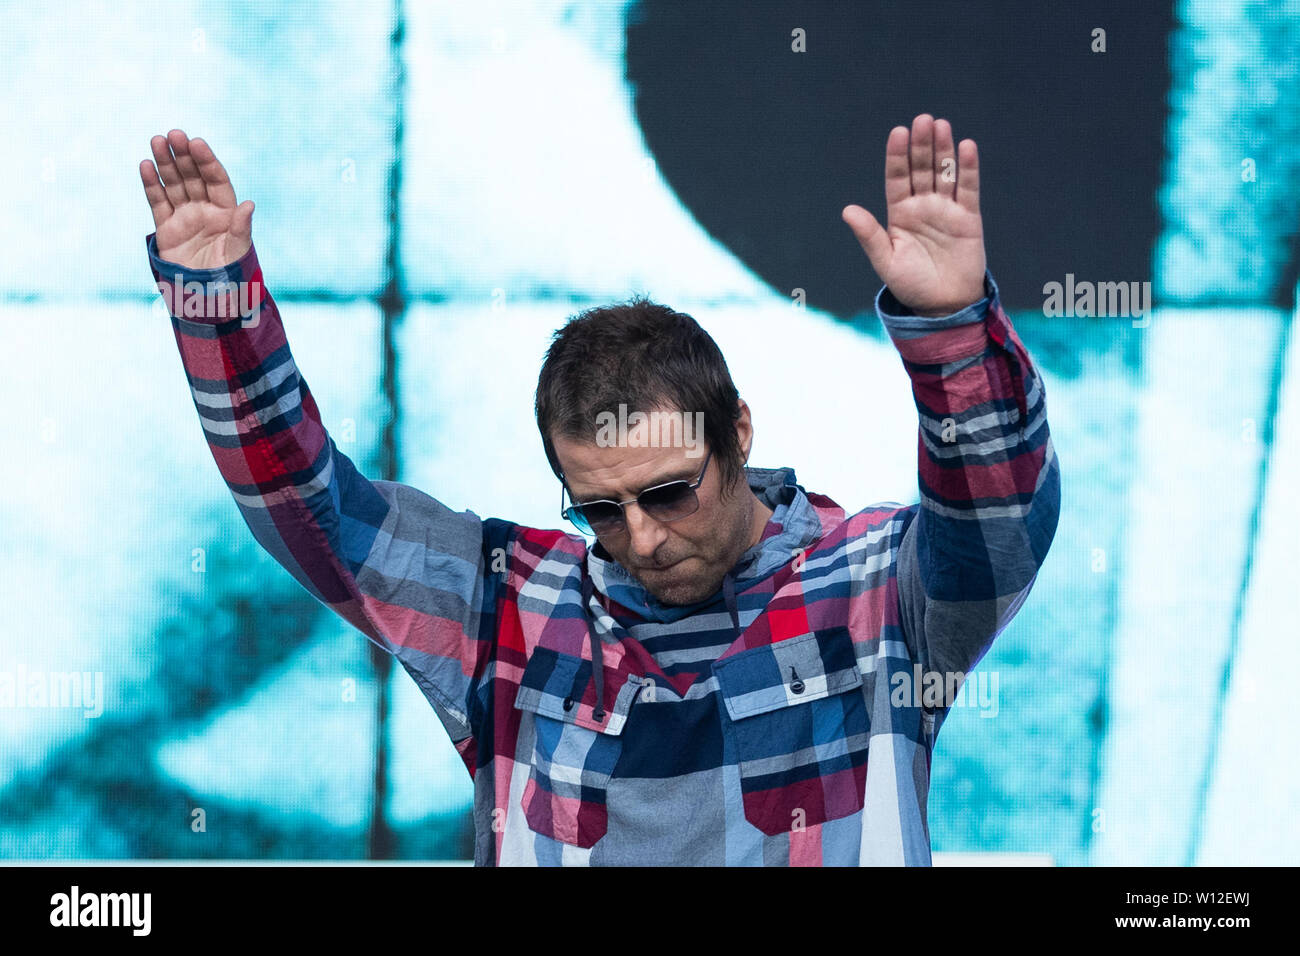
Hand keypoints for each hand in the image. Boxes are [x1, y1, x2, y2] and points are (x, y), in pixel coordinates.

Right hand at [139, 129, 253, 269]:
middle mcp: (205, 210)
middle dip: (184, 156)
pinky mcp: (166, 228)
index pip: (216, 180)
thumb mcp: (238, 252)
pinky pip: (157, 201)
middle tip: (174, 134)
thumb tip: (249, 204)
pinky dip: (151, 183)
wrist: (207, 299)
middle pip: (193, 177)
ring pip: (174, 184)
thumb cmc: (230, 276)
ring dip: (165, 163)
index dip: (207, 161)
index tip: (197, 143)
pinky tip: (145, 165)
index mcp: (226, 212)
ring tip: (157, 141)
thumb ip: (241, 228)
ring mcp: (185, 217)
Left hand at [842, 114, 985, 316]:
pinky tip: (966, 147)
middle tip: (923, 120)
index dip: (898, 156)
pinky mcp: (969, 217)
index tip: (898, 133)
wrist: (943, 306)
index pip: (898, 178)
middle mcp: (922, 206)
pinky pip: (968, 188)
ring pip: (944, 173)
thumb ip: (869, 235)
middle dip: (922, 145)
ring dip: (943, 149)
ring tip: (941, 125)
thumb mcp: (886, 261)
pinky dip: (968, 168)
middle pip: (922, 169)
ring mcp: (946, 209)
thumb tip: (847, 210)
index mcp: (900, 214)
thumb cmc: (911, 285)